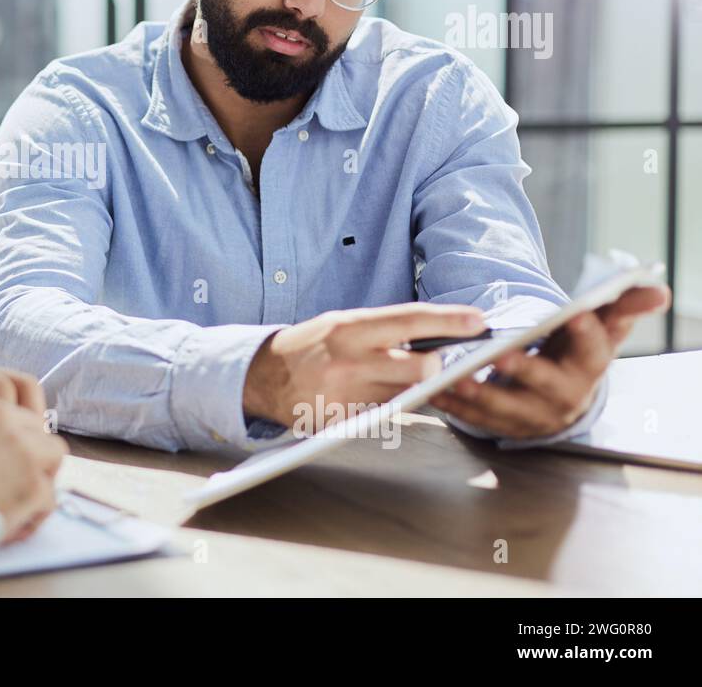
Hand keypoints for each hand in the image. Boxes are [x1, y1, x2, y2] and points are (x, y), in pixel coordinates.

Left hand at [0, 350, 45, 470]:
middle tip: (29, 455)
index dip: (18, 421)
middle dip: (30, 418)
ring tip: (18, 454)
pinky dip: (6, 422)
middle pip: (19, 384)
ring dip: (21, 421)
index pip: (6, 389)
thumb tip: (3, 456)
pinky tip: (2, 449)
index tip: (21, 454)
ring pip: (13, 392)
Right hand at [244, 302, 486, 431]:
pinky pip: (383, 415)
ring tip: (405, 380)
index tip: (479, 321)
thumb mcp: (341, 326)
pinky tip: (377, 398)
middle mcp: (349, 360)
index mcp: (350, 328)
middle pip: (418, 367)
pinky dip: (388, 407)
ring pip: (405, 395)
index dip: (448, 320)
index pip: (408, 319)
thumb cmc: (311, 346)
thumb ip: (382, 332)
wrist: (262, 377)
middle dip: (437, 368)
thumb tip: (433, 338)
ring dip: (413, 390)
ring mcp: (346, 394)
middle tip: (446, 365)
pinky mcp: (343, 421)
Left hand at [430, 285, 670, 439]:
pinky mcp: (504, 426)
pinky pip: (475, 418)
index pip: (594, 349)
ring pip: (505, 407)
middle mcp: (565, 395)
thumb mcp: (600, 327)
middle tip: (501, 356)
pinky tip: (431, 390)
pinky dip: (453, 405)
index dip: (586, 331)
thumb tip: (657, 289)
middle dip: (525, 370)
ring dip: (478, 394)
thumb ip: (622, 305)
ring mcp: (533, 415)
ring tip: (453, 377)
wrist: (561, 394)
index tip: (574, 313)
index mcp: (590, 366)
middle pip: (545, 383)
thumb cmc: (576, 350)